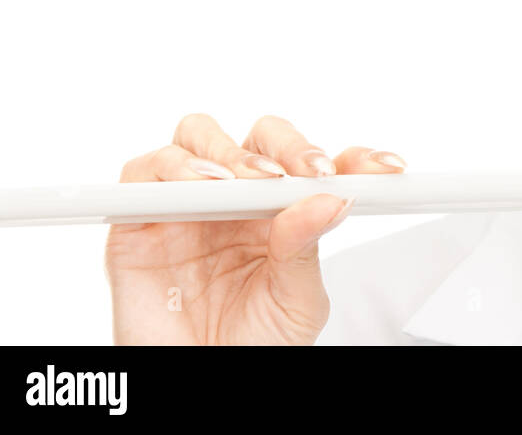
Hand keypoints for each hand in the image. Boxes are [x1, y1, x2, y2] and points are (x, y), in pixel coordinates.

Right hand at [104, 113, 404, 344]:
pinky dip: (174, 167)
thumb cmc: (251, 345)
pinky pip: (144, 171)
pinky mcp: (137, 222)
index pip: (317, 165)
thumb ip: (307, 247)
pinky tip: (207, 186)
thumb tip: (329, 198)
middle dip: (290, 145)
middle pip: (259, 137)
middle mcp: (234, 199)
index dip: (353, 158)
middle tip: (311, 171)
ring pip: (199, 137)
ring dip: (230, 150)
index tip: (385, 169)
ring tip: (254, 181)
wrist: (201, 384)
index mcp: (281, 211)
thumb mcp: (296, 301)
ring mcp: (187, 205)